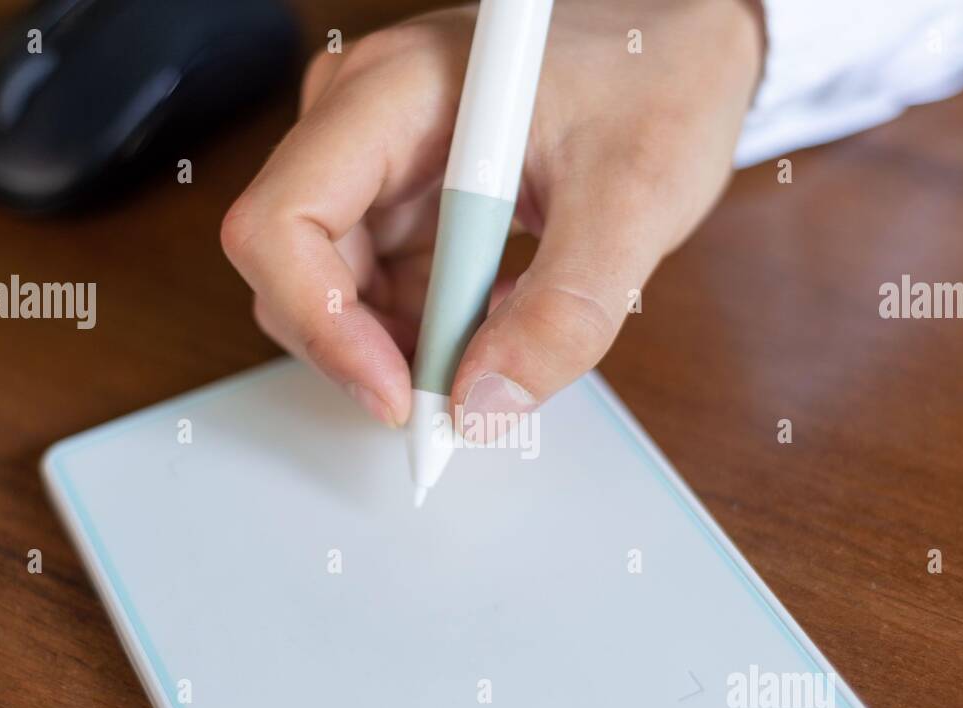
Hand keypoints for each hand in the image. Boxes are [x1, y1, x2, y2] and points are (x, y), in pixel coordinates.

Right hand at [221, 0, 763, 425]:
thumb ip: (565, 311)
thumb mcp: (633, 200)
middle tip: (461, 400)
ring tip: (509, 331)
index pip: (284, 222)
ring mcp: (376, 160)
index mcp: (393, 92)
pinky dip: (435, 328)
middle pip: (298, 271)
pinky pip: (384, 289)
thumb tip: (484, 407)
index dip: (322, 325)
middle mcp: (361, 122)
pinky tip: (504, 308)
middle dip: (371, 352)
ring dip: (410, 345)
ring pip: (338, 293)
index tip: (398, 395)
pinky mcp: (402, 195)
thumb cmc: (657, 79)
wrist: (679, 45)